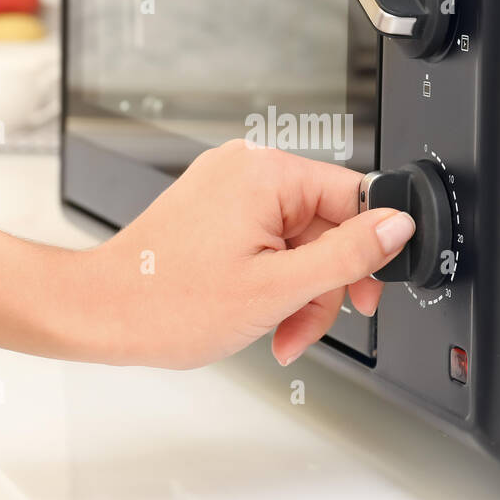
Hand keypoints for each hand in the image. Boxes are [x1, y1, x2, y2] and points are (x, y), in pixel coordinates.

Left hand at [87, 140, 414, 368]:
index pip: (354, 198)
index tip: (365, 294)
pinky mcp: (214, 209)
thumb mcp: (278, 286)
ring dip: (297, 292)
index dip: (367, 253)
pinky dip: (271, 279)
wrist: (101, 314)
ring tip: (279, 331)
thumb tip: (399, 225)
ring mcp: (227, 188)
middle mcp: (246, 169)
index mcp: (266, 173)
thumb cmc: (167, 303)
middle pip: (326, 225)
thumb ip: (348, 254)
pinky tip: (259, 312)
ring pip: (298, 240)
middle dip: (323, 284)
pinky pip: (267, 240)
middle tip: (307, 325)